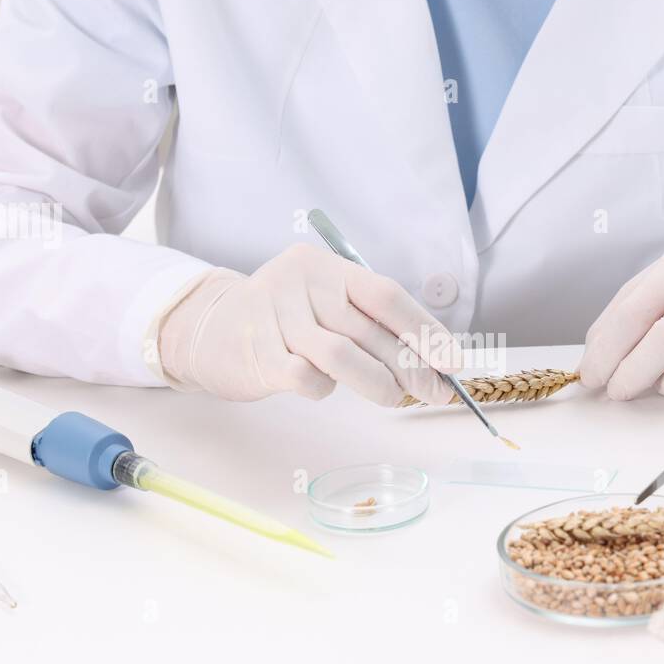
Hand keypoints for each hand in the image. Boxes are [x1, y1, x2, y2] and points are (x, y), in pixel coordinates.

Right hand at [159, 244, 459, 404]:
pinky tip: (322, 386)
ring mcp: (276, 315)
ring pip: (342, 355)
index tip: (453, 363)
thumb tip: (433, 364)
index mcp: (327, 266)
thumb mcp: (325, 306)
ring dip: (377, 383)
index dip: (426, 331)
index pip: (387, 296)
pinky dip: (324, 388)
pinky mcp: (257, 352)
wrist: (209, 331)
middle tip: (435, 393)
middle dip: (412, 367)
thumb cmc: (285, 322)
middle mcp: (301, 282)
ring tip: (391, 397)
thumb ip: (370, 326)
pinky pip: (308, 378)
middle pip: (371, 330)